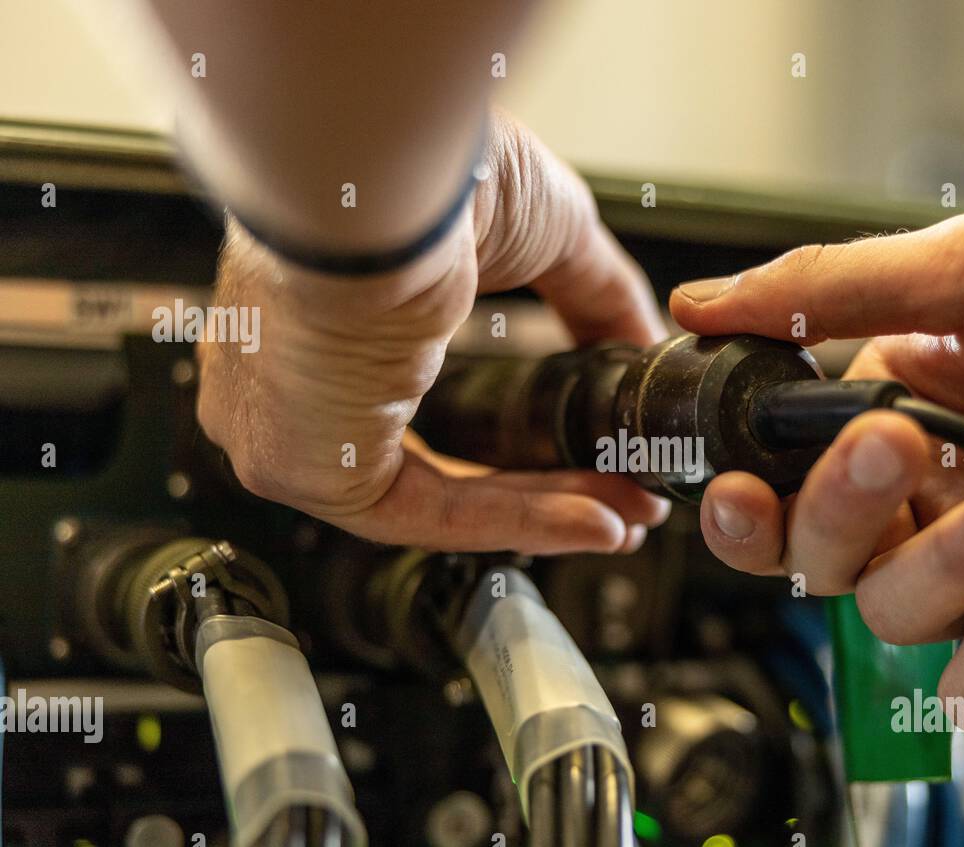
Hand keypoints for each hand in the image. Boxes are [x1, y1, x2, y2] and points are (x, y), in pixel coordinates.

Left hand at [197, 109, 668, 554]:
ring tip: (626, 512)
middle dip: (545, 489)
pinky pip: (424, 514)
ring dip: (545, 511)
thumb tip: (639, 343)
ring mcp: (283, 423)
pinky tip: (594, 520)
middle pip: (439, 464)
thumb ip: (591, 297)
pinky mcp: (296, 465)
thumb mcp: (543, 231)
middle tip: (620, 498)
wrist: (381, 172)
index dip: (528, 440)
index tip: (600, 459)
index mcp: (327, 313)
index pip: (430, 405)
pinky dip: (520, 520)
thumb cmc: (427, 167)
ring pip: (434, 497)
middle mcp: (291, 376)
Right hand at [670, 202, 963, 726]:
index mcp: (888, 432)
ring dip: (958, 562)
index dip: (747, 513)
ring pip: (904, 623)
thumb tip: (698, 305)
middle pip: (827, 568)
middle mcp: (931, 512)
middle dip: (848, 513)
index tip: (741, 492)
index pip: (782, 500)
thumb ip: (823, 293)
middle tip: (902, 441)